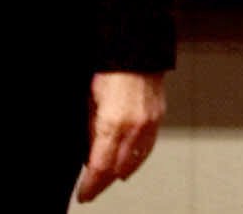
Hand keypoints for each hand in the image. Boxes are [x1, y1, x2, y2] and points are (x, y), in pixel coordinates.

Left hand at [74, 70, 163, 201]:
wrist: (138, 49)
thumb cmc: (111, 68)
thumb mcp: (89, 100)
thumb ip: (91, 129)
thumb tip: (90, 150)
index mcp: (114, 122)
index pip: (101, 166)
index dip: (91, 184)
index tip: (85, 193)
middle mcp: (135, 126)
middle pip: (118, 168)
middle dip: (104, 182)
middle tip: (92, 189)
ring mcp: (149, 123)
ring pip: (135, 161)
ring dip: (120, 172)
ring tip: (108, 179)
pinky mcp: (158, 117)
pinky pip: (147, 147)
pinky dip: (136, 159)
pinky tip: (129, 163)